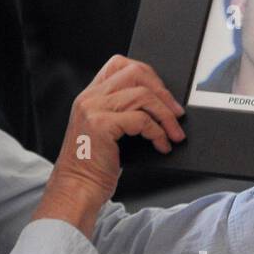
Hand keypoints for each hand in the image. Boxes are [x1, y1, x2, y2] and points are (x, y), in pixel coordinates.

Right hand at [37, 55, 185, 236]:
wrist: (76, 190)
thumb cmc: (92, 167)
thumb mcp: (106, 133)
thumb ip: (123, 113)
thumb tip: (161, 105)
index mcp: (89, 96)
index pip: (120, 64)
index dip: (147, 74)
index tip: (163, 94)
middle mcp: (89, 98)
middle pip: (135, 73)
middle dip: (163, 92)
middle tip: (176, 113)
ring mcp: (93, 109)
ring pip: (143, 95)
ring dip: (166, 116)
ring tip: (174, 134)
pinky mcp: (101, 125)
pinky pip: (142, 119)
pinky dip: (158, 133)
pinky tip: (162, 146)